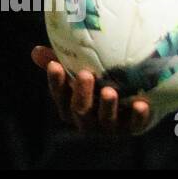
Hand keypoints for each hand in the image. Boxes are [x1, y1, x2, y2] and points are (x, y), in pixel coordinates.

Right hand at [30, 45, 151, 134]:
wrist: (138, 102)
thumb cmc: (102, 83)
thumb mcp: (83, 73)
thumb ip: (65, 62)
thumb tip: (36, 50)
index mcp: (72, 107)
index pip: (60, 96)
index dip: (56, 82)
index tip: (55, 65)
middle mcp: (88, 120)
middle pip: (80, 109)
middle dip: (81, 93)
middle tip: (84, 74)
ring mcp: (110, 126)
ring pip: (105, 119)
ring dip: (107, 105)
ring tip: (109, 91)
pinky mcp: (133, 128)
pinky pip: (135, 124)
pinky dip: (138, 116)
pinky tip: (141, 104)